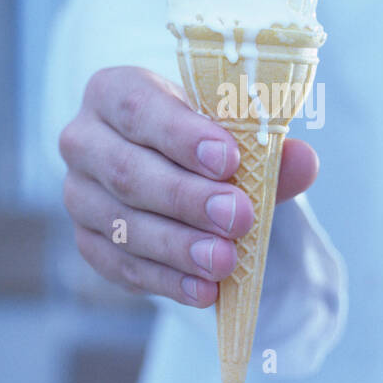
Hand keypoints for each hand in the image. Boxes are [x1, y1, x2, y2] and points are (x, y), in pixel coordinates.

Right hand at [58, 66, 318, 306]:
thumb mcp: (230, 131)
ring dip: (178, 246)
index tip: (228, 159)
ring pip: (122, 224)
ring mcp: (79, 195)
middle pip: (127, 171)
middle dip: (186, 198)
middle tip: (238, 217)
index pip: (136, 107)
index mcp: (113, 93)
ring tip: (225, 260)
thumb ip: (265, 145)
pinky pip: (122, 265)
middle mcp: (84, 140)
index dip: (180, 135)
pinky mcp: (88, 241)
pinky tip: (204, 290)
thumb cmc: (200, 139)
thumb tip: (303, 161)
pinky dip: (166, 280)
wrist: (172, 170)